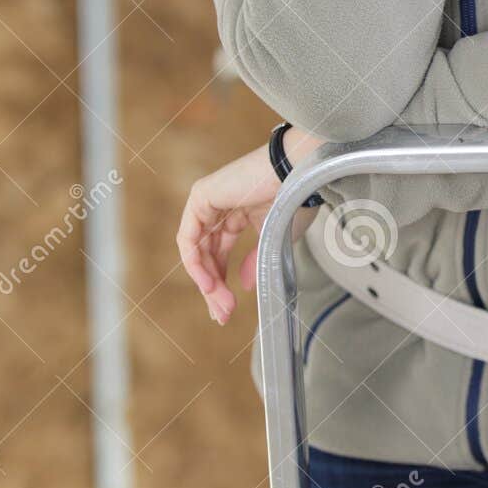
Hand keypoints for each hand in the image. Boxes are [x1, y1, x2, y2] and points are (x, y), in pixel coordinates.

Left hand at [176, 142, 317, 323]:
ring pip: (197, 250)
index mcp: (238, 213)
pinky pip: (189, 238)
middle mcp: (219, 207)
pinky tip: (208, 284)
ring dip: (206, 281)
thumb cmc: (296, 198)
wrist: (299, 172)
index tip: (228, 311)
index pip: (220, 253)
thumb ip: (255, 262)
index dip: (222, 283)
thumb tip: (244, 285)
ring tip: (220, 305)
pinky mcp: (200, 197)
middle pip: (207, 255)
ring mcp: (207, 201)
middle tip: (222, 315)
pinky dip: (195, 263)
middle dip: (213, 288)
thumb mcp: (274, 240)